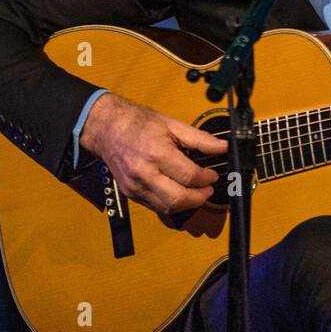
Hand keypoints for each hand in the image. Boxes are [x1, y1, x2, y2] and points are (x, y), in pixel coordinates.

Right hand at [79, 93, 227, 217]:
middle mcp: (144, 173)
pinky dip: (171, 203)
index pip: (189, 176)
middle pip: (178, 199)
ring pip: (167, 208)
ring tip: (196, 193)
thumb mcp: (173, 125)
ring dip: (186, 204)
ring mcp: (135, 186)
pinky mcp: (130, 193)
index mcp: (156, 154)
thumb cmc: (138, 123)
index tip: (213, 175)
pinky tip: (178, 192)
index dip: (206, 178)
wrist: (107, 128)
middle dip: (199, 198)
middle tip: (208, 189)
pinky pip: (155, 206)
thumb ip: (201, 139)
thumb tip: (223, 147)